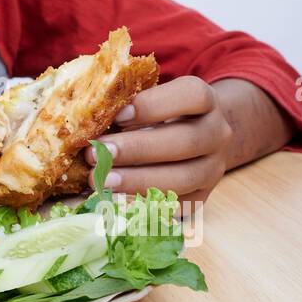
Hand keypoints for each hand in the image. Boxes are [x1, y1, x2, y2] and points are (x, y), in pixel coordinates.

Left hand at [84, 75, 233, 207]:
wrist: (197, 139)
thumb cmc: (159, 115)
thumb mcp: (150, 100)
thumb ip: (127, 104)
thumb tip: (85, 119)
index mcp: (205, 101)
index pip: (192, 96)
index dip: (155, 105)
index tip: (118, 114)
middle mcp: (217, 133)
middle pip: (186, 141)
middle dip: (137, 149)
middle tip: (97, 154)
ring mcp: (214, 168)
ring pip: (184, 178)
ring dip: (138, 181)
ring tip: (101, 180)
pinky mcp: (203, 197)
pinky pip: (178, 206)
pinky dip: (146, 205)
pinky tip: (116, 201)